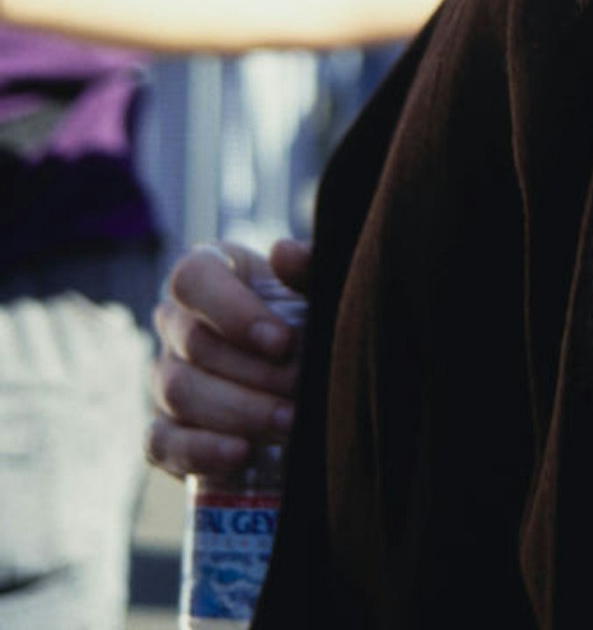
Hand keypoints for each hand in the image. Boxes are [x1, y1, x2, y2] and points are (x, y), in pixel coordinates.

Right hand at [147, 237, 309, 479]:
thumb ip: (307, 268)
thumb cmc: (305, 317)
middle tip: (300, 390)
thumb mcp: (312, 288)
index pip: (191, 279)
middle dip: (254, 372)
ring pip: (179, 393)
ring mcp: (163, 378)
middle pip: (193, 344)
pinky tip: (240, 456)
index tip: (283, 343)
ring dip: (238, 412)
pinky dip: (201, 451)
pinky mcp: (163, 430)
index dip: (233, 312)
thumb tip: (284, 254)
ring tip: (287, 423)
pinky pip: (162, 444)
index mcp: (206, 274)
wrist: (304, 372)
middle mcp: (175, 323)